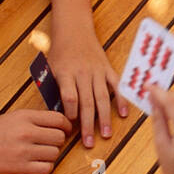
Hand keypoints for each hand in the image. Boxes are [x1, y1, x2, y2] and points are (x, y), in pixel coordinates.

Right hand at [0, 109, 71, 173]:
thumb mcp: (9, 118)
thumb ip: (31, 120)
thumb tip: (54, 124)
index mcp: (23, 116)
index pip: (58, 119)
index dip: (65, 126)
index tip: (65, 130)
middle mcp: (26, 132)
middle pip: (59, 137)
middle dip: (57, 141)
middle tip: (50, 144)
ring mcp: (24, 150)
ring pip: (54, 154)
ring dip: (50, 155)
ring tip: (39, 154)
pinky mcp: (20, 167)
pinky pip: (46, 168)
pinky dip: (44, 168)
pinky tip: (35, 164)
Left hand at [48, 24, 125, 148]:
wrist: (74, 31)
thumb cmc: (59, 53)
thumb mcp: (50, 69)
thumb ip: (53, 91)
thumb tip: (55, 115)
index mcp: (65, 73)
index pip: (69, 96)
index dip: (70, 113)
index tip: (70, 127)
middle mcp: (82, 73)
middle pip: (86, 102)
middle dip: (88, 124)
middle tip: (89, 143)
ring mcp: (97, 71)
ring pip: (102, 98)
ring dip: (104, 117)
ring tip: (106, 134)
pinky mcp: (108, 69)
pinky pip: (116, 86)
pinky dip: (121, 100)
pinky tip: (123, 114)